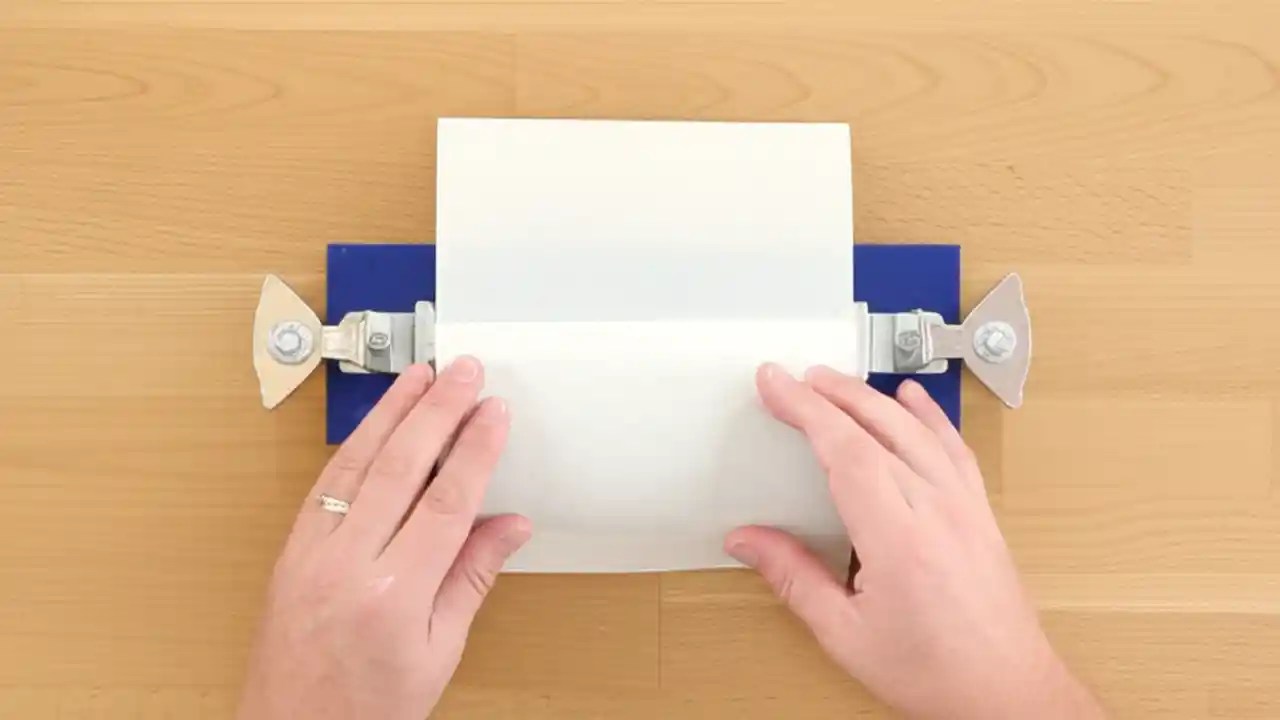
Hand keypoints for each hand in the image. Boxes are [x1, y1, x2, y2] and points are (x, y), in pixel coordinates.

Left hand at [237, 358, 529, 719]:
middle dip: (437, 410)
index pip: (447, 502)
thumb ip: (472, 580)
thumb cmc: (365, 711)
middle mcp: (348, 567)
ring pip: (356, 463)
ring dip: (391, 412)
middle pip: (401, 466)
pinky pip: (325, 484)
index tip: (494, 412)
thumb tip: (509, 527)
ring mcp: (312, 555)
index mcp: (395, 597)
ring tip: (419, 376)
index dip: (476, 449)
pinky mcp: (290, 552)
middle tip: (464, 371)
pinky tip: (375, 422)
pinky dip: (353, 445)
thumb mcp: (438, 654)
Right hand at [727, 365, 1102, 719]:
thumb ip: (793, 578)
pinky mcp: (981, 513)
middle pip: (878, 428)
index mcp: (899, 540)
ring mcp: (966, 507)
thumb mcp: (845, 635)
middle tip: (792, 378)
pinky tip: (913, 400)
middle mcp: (938, 512)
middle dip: (829, 394)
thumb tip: (748, 541)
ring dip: (870, 397)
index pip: (847, 451)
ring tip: (834, 381)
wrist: (1007, 694)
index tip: (776, 385)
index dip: (806, 410)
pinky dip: (930, 416)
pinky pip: (953, 447)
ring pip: (916, 430)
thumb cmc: (936, 674)